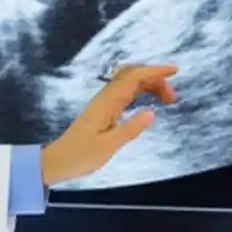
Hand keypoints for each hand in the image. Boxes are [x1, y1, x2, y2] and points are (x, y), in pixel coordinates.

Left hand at [40, 63, 178, 185]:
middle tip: (172, 97)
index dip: (153, 71)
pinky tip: (149, 101)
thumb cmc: (80, 155)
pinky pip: (124, 93)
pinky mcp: (102, 111)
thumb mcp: (108, 146)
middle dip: (155, 78)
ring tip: (167, 99)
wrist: (57, 161)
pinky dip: (140, 91)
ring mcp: (102, 104)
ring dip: (149, 85)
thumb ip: (129, 129)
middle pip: (131, 76)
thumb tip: (152, 112)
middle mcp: (104, 99)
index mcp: (106, 104)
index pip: (131, 78)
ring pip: (128, 84)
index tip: (174, 70)